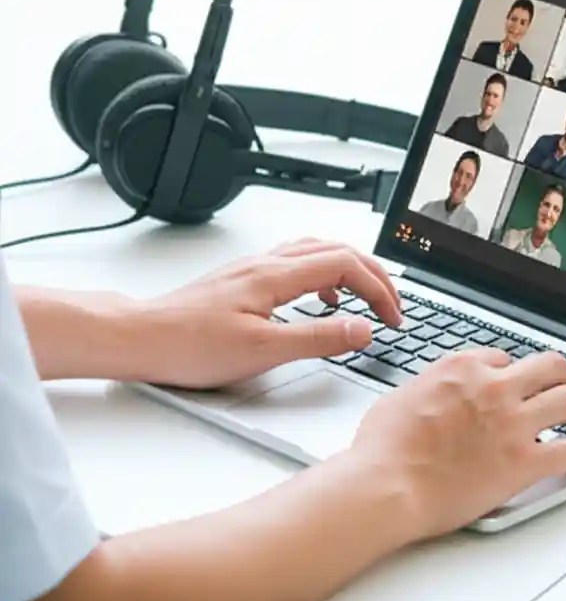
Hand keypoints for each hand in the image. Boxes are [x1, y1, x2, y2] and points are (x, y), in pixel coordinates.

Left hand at [127, 237, 402, 388]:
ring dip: (350, 269)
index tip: (392, 318)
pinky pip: (297, 262)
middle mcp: (267, 263)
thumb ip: (318, 338)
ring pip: (317, 251)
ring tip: (363, 298)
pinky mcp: (244, 279)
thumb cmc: (188, 346)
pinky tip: (319, 298)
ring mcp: (254, 268)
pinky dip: (323, 273)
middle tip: (391, 306)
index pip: (347, 264)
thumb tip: (362, 329)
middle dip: (373, 276)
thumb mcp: (263, 351)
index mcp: (276, 276)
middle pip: (338, 249)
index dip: (379, 289)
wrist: (138, 338)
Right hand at [353, 348, 565, 540]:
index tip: (510, 385)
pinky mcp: (526, 462)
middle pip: (549, 366)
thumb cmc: (383, 449)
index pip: (503, 357)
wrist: (387, 485)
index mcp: (463, 369)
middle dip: (556, 376)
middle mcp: (495, 389)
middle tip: (557, 387)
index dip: (509, 373)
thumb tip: (433, 394)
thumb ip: (429, 389)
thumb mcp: (400, 397)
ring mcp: (514, 424)